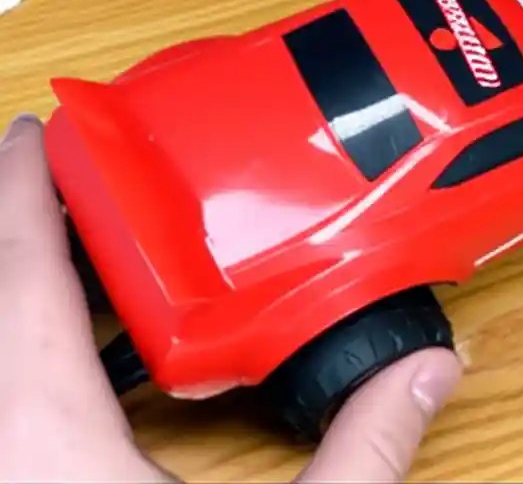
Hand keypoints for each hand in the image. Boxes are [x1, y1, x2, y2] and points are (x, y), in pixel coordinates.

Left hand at [0, 115, 462, 482]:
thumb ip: (360, 453)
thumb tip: (422, 378)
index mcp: (38, 430)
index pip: (17, 270)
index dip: (20, 186)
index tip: (37, 132)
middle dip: (20, 230)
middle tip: (67, 183)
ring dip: (21, 296)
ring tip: (75, 261)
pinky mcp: (6, 483)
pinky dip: (25, 360)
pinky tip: (80, 375)